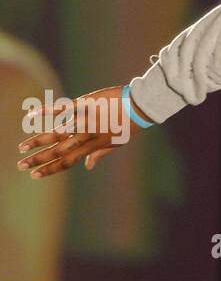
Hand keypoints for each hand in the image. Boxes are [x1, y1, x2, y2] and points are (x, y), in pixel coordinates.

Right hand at [16, 85, 151, 178]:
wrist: (139, 106)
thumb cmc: (128, 125)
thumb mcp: (116, 143)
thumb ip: (99, 154)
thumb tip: (88, 166)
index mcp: (93, 146)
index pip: (68, 162)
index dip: (50, 169)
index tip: (35, 175)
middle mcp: (86, 136)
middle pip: (58, 151)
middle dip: (38, 160)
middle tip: (20, 165)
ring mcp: (84, 120)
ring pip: (57, 134)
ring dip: (37, 141)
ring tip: (21, 147)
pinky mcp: (84, 104)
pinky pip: (62, 109)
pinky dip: (46, 111)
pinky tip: (31, 115)